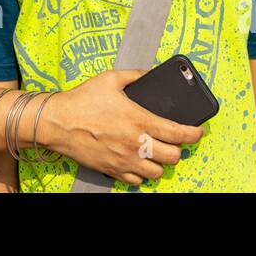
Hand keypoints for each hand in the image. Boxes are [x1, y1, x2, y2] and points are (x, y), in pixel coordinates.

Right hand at [39, 70, 206, 185]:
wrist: (57, 122)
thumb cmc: (82, 100)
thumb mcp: (110, 79)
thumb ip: (134, 75)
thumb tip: (148, 74)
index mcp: (139, 120)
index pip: (179, 133)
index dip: (194, 134)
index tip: (198, 132)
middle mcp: (136, 144)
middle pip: (173, 157)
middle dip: (179, 149)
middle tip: (175, 141)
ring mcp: (125, 160)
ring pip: (157, 172)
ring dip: (161, 162)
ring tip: (156, 152)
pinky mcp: (113, 170)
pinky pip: (137, 181)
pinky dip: (142, 174)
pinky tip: (138, 161)